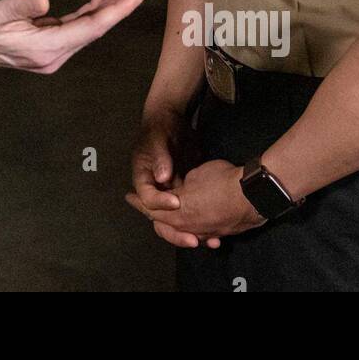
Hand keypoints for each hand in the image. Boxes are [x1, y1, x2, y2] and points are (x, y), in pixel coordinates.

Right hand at [0, 0, 154, 78]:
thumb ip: (16, 7)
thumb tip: (44, 1)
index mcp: (43, 49)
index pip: (91, 27)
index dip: (117, 8)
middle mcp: (52, 54)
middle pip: (96, 28)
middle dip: (122, 5)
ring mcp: (48, 50)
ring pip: (89, 26)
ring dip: (110, 5)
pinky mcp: (43, 42)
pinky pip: (77, 25)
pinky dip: (92, 9)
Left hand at [126, 158, 263, 247]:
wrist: (253, 195)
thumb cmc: (220, 180)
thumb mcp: (195, 176)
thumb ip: (181, 186)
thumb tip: (181, 192)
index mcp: (177, 212)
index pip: (151, 208)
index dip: (139, 202)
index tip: (128, 197)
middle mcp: (188, 227)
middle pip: (164, 226)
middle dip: (154, 217)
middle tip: (146, 208)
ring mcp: (204, 233)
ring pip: (182, 231)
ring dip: (173, 225)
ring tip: (169, 216)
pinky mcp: (219, 233)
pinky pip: (200, 233)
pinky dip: (193, 229)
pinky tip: (195, 226)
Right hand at [127, 104, 199, 239]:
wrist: (170, 119)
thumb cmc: (159, 127)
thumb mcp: (157, 139)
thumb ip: (160, 158)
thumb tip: (163, 178)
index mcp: (142, 177)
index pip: (148, 199)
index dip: (161, 203)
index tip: (177, 203)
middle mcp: (155, 189)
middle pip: (160, 218)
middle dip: (177, 231)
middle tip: (194, 240)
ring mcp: (169, 192)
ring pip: (176, 219)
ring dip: (190, 231)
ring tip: (210, 241)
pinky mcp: (182, 191)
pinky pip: (188, 212)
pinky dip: (199, 223)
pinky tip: (216, 232)